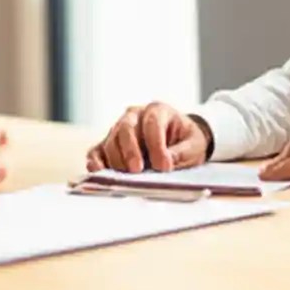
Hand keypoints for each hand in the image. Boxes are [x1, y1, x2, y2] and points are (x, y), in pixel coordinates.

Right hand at [85, 102, 211, 172]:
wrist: (179, 141)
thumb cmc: (187, 141)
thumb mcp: (194, 146)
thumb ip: (181, 153)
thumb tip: (164, 165)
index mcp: (157, 110)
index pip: (152, 124)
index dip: (157, 146)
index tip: (163, 167)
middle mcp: (134, 115)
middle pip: (125, 129)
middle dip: (130, 151)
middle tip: (137, 171)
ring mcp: (119, 129)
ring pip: (111, 141)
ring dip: (116, 160)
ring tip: (126, 178)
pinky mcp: (108, 144)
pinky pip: (97, 151)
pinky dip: (96, 162)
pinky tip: (98, 172)